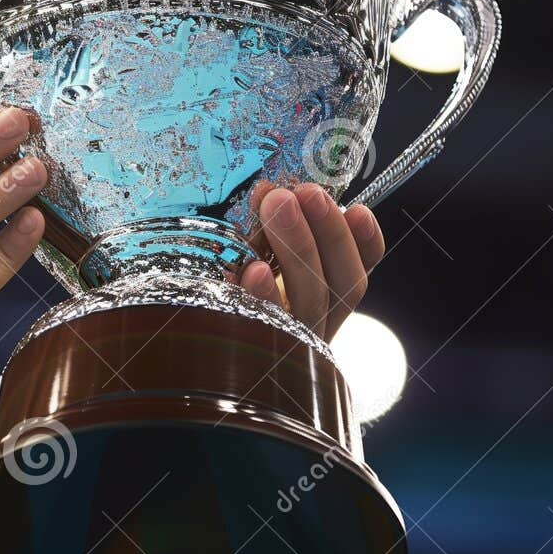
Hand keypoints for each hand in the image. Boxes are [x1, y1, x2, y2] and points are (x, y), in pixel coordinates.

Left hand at [240, 182, 386, 342]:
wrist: (187, 363)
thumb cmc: (224, 297)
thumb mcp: (253, 262)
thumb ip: (267, 232)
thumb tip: (266, 190)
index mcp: (321, 304)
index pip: (355, 272)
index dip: (364, 243)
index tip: (358, 209)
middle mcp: (314, 327)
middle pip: (339, 285)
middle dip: (328, 232)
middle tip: (304, 192)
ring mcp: (288, 348)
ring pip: (310, 302)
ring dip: (298, 248)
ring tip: (276, 205)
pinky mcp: (253, 355)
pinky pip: (264, 327)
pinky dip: (263, 297)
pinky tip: (251, 270)